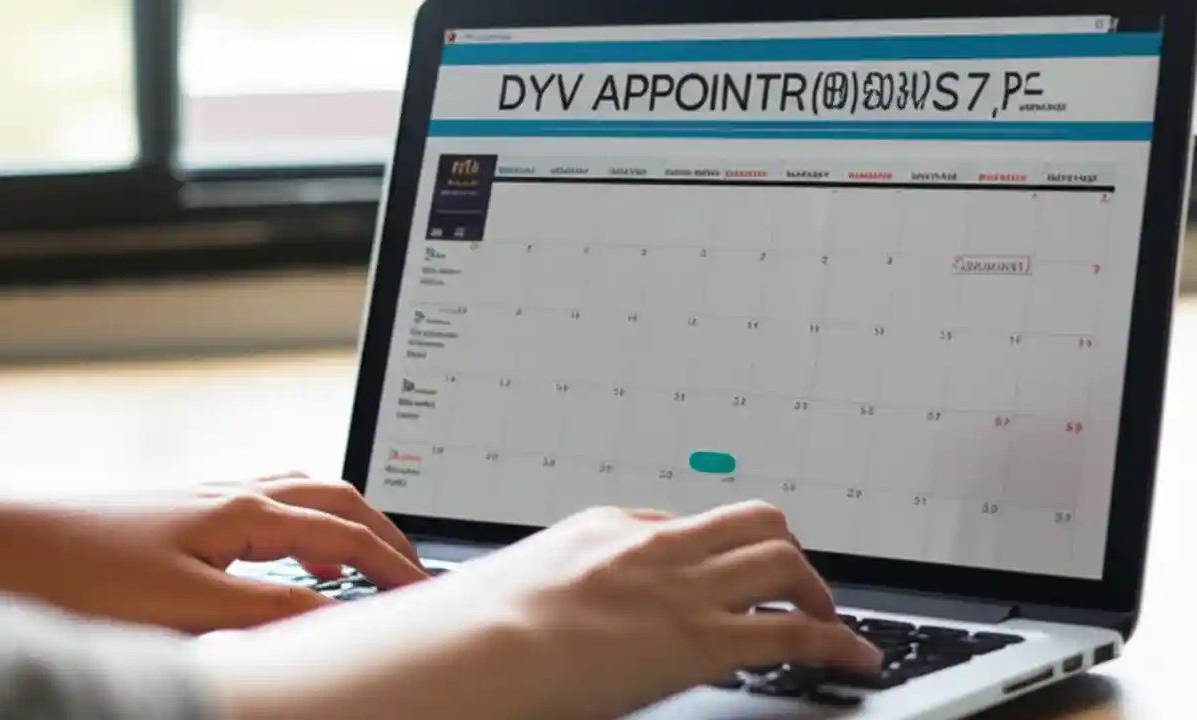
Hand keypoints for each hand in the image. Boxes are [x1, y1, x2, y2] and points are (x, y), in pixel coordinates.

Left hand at [0, 473, 425, 632]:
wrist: (1, 541)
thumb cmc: (81, 570)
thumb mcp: (188, 606)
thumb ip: (272, 611)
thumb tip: (343, 615)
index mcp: (245, 513)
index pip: (347, 538)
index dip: (395, 567)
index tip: (429, 595)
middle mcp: (235, 495)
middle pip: (338, 500)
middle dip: (384, 533)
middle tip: (414, 572)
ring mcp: (210, 499)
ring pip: (305, 496)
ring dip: (347, 525)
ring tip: (365, 564)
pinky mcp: (187, 512)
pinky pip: (271, 505)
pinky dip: (305, 526)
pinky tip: (290, 560)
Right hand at [199, 501, 879, 719]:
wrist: (481, 647)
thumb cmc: (481, 625)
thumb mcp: (519, 586)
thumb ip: (552, 584)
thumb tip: (546, 608)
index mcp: (608, 529)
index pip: (681, 526)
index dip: (709, 551)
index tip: (717, 571)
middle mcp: (656, 546)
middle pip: (750, 522)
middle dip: (780, 548)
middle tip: (793, 579)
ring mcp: (683, 588)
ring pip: (783, 561)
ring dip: (815, 587)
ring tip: (827, 616)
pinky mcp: (706, 638)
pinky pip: (794, 632)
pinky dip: (836, 642)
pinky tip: (853, 658)